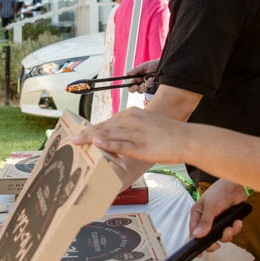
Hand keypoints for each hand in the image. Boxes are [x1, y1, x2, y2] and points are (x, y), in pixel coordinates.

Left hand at [71, 108, 186, 164]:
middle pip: (104, 126)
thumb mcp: (147, 126)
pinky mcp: (141, 146)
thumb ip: (132, 130)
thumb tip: (119, 136)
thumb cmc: (168, 135)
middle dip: (87, 133)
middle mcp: (132, 120)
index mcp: (133, 114)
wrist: (187, 139)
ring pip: (109, 134)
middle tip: (72, 139)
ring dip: (91, 138)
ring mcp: (136, 133)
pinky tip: (97, 144)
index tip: (81, 133)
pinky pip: (121, 145)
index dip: (92, 128)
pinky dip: (108, 144)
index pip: (108, 122)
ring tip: (77, 142)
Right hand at [124, 58, 159, 93]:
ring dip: (146, 84)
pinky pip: (150, 91)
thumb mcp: (145, 66)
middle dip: (137, 88)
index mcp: (137, 78)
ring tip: (152, 78)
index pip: (131, 85)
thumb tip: (127, 74)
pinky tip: (155, 80)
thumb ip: (136, 70)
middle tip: (140, 85)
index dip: (130, 87)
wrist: (165, 66)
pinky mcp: (154, 89)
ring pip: (143, 91)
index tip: (134, 86)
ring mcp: (148, 87)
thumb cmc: (154, 65)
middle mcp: (142, 83)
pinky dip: (152, 85)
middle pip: (136, 90)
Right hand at [190, 178, 247, 244]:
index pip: (193, 232)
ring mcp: (217, 221)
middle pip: (207, 238)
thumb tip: (197, 235)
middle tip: (218, 244)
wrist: (238, 186)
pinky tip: (237, 221)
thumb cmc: (220, 191)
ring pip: (221, 236)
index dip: (196, 243)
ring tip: (232, 226)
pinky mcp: (228, 221)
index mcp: (197, 214)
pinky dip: (235, 228)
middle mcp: (206, 219)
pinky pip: (230, 231)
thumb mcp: (211, 206)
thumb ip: (205, 222)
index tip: (200, 254)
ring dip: (228, 234)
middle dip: (215, 241)